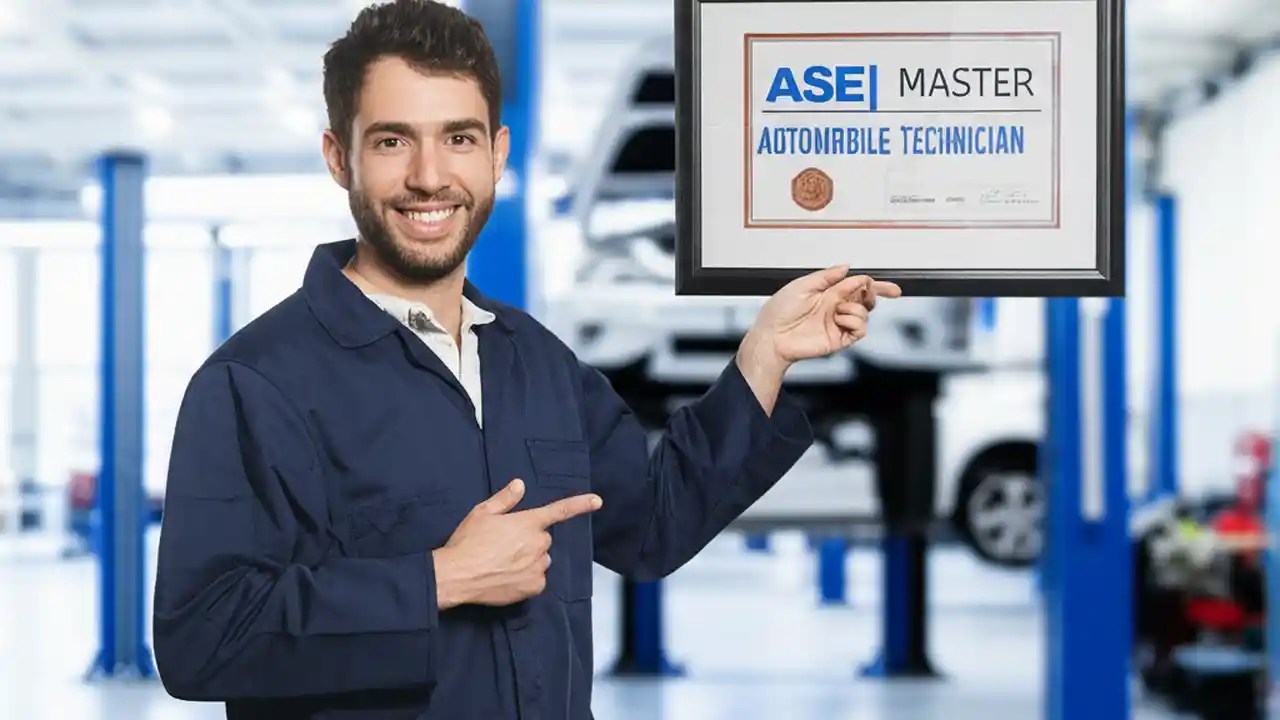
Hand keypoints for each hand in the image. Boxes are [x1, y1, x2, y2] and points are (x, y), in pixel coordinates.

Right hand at [432, 478, 602, 609]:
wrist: (457, 576)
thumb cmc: (467, 542)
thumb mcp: (482, 513)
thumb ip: (505, 498)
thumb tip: (520, 484)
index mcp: (527, 522)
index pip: (558, 511)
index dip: (580, 504)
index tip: (598, 501)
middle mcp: (537, 544)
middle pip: (543, 539)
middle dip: (530, 541)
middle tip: (505, 546)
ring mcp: (537, 566)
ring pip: (541, 560)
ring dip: (529, 560)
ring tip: (503, 563)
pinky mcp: (533, 587)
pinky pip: (537, 580)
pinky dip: (527, 579)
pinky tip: (507, 577)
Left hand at [746, 265, 901, 369]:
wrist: (772, 337)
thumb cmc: (779, 312)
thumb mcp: (802, 285)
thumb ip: (826, 276)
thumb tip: (846, 266)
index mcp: (828, 293)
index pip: (858, 285)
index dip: (875, 284)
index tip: (884, 285)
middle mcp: (835, 307)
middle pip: (867, 299)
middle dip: (876, 293)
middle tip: (871, 291)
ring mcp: (838, 323)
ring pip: (865, 313)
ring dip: (856, 308)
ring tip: (838, 310)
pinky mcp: (839, 339)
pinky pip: (860, 329)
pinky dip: (854, 321)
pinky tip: (840, 319)